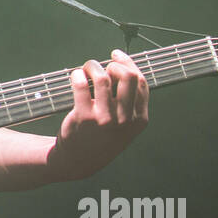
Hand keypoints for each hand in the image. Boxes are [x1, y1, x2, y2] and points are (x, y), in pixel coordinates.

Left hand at [53, 49, 148, 179]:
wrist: (78, 161)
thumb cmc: (102, 137)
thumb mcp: (125, 127)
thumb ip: (130, 103)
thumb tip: (123, 66)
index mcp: (139, 120)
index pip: (140, 82)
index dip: (129, 64)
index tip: (117, 56)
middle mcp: (124, 120)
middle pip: (128, 76)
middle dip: (115, 64)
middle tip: (103, 65)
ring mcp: (104, 119)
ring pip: (103, 78)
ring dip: (93, 66)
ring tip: (87, 68)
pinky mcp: (84, 117)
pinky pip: (82, 85)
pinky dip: (78, 75)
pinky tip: (76, 76)